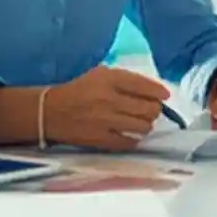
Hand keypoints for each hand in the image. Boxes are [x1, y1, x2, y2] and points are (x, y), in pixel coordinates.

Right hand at [45, 66, 169, 151]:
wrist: (51, 112)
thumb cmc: (78, 90)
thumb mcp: (99, 74)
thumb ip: (123, 79)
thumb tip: (149, 89)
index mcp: (109, 79)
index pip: (142, 85)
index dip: (158, 91)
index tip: (165, 96)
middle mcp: (110, 99)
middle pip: (148, 108)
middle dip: (154, 109)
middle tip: (152, 110)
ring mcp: (106, 121)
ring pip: (143, 126)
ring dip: (146, 124)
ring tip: (142, 122)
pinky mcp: (102, 139)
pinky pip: (130, 142)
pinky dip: (134, 139)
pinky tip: (131, 134)